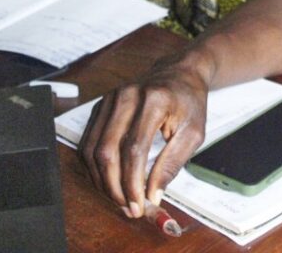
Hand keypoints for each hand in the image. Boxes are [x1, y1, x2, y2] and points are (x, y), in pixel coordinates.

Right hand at [79, 61, 209, 215]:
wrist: (179, 73)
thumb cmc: (188, 101)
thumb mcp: (193, 133)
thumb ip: (172, 164)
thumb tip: (152, 195)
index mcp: (153, 100)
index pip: (134, 149)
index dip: (133, 182)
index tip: (139, 205)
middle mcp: (126, 96)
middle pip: (107, 151)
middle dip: (115, 187)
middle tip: (128, 207)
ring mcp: (109, 99)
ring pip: (92, 149)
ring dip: (102, 181)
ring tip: (119, 198)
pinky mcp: (100, 105)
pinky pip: (88, 142)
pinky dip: (94, 167)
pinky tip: (108, 181)